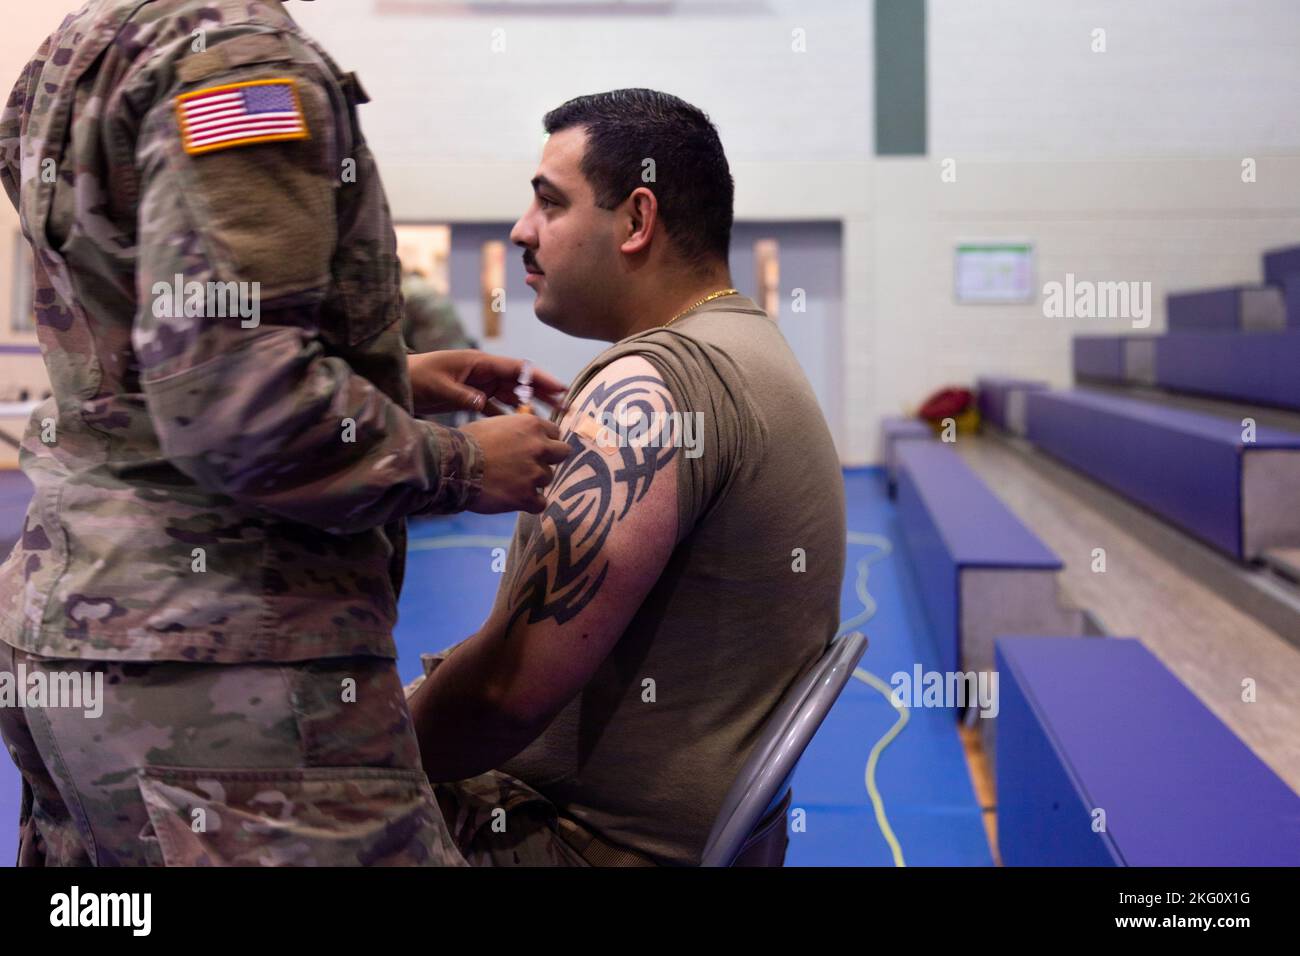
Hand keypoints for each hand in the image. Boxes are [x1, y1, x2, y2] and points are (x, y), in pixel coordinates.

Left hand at [409, 350, 567, 416]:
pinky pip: (496, 406)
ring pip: (511, 395)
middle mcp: (484, 372)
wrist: (398, 380)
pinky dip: (509, 416)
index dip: (540, 378)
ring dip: (530, 405)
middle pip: (520, 381)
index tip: (560, 388)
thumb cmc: (417, 377)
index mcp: (480, 363)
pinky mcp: (472, 397)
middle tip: (565, 406)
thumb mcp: (439, 385)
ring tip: (550, 419)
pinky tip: (520, 429)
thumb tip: (483, 402)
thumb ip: (462, 394)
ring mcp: (479, 384)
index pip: (517, 368)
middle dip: (543, 392)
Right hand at [460, 415, 570, 513]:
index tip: (535, 448)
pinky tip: (514, 499)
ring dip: (534, 481)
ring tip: (510, 482)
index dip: (545, 441)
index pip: (555, 432)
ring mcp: (534, 473)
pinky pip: (540, 503)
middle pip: (563, 453)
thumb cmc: (466, 442)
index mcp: (531, 425)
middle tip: (532, 465)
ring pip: (547, 479)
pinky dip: (530, 503)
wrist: (453, 467)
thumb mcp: (494, 424)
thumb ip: (516, 430)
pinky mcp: (527, 496)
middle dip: (549, 459)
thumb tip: (525, 434)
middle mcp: (539, 447)